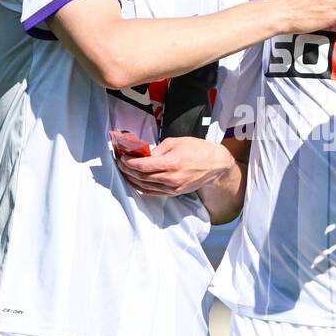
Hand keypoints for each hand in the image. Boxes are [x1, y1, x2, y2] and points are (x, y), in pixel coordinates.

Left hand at [116, 136, 234, 196]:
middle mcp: (172, 178)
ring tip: (125, 172)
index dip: (129, 163)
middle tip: (120, 164)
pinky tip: (136, 182)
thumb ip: (157, 150)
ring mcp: (173, 188)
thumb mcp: (176, 142)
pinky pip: (154, 192)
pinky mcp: (175, 193)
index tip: (122, 158)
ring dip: (132, 180)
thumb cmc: (197, 149)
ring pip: (146, 186)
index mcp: (172, 162)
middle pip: (142, 177)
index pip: (143, 166)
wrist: (215, 164)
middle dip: (128, 170)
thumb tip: (142, 155)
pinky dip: (142, 188)